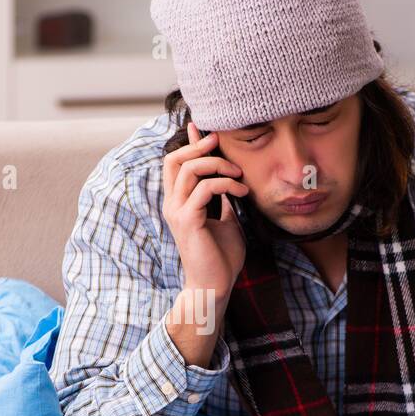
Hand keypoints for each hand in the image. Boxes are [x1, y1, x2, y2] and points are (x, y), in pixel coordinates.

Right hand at [161, 121, 248, 299]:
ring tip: (239, 174)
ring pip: (189, 169)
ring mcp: (178, 212)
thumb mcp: (226, 220)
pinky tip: (242, 191)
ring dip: (218, 165)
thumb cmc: (221, 257)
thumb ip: (222, 200)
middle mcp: (173, 204)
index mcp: (179, 202)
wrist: (215, 286)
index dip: (189, 143)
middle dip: (198, 146)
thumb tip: (229, 180)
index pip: (175, 164)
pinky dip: (225, 184)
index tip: (206, 129)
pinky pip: (204, 188)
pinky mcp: (188, 220)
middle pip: (174, 159)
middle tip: (220, 141)